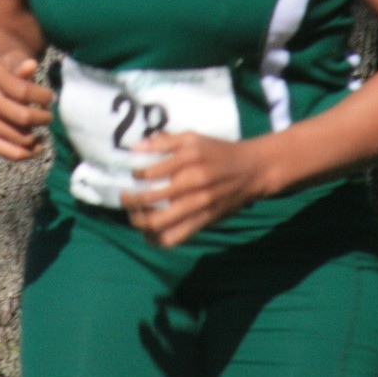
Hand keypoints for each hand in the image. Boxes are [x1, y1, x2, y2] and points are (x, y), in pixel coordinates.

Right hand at [0, 52, 53, 160]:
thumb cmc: (4, 72)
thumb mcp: (13, 61)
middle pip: (22, 117)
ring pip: (18, 137)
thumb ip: (22, 65)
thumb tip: (31, 65)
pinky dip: (27, 152)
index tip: (51, 98)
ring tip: (41, 129)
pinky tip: (36, 145)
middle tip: (48, 116)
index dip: (43, 97)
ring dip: (36, 136)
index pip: (23, 91)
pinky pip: (8, 152)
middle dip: (43, 118)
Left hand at [120, 132, 270, 246]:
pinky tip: (150, 232)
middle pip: (149, 201)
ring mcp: (197, 205)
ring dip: (139, 221)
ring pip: (158, 223)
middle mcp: (192, 183)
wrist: (252, 170)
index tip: (131, 175)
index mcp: (188, 160)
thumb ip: (165, 141)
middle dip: (130, 201)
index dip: (134, 176)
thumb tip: (136, 147)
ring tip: (134, 215)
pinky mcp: (203, 221)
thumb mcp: (194, 138)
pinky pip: (174, 237)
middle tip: (125, 197)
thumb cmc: (219, 151)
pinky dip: (156, 238)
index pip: (149, 172)